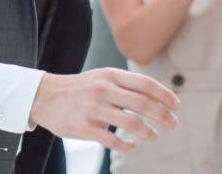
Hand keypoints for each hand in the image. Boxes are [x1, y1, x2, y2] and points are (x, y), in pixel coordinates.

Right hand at [28, 68, 179, 152]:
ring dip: (149, 132)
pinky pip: (112, 140)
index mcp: (111, 75)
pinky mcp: (85, 128)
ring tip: (155, 137)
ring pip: (131, 123)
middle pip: (143, 103)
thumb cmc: (81, 88)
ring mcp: (94, 109)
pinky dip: (127, 145)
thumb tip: (156, 95)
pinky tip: (132, 146)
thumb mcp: (103, 77)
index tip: (177, 106)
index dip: (165, 95)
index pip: (146, 84)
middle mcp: (104, 90)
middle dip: (163, 115)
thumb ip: (126, 84)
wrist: (45, 97)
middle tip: (173, 124)